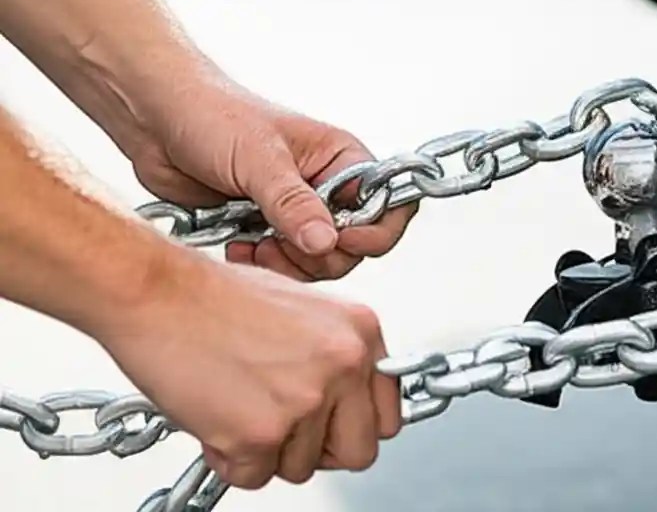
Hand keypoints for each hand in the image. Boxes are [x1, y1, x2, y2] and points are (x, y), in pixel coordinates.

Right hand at [99, 254, 402, 487]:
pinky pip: (254, 476)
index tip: (331, 428)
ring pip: (302, 468)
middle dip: (320, 452)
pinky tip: (215, 417)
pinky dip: (231, 459)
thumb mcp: (305, 311)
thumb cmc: (215, 296)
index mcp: (361, 331)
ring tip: (237, 405)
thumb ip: (334, 355)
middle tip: (285, 433)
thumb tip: (343, 401)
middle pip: (359, 452)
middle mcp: (344, 363)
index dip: (353, 427)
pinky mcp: (261, 432)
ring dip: (268, 451)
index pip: (387, 413)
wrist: (157, 292)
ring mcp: (306, 400)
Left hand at [125, 79, 416, 279]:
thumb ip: (294, 204)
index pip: (388, 203)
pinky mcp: (264, 229)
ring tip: (254, 247)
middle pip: (354, 245)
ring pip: (318, 261)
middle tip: (281, 246)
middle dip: (320, 256)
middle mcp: (325, 186)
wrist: (153, 118)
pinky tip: (237, 249)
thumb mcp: (258, 159)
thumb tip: (328, 243)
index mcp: (341, 158)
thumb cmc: (211, 114)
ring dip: (288, 265)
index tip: (341, 239)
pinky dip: (262, 266)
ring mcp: (295, 210)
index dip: (375, 230)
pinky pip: (281, 265)